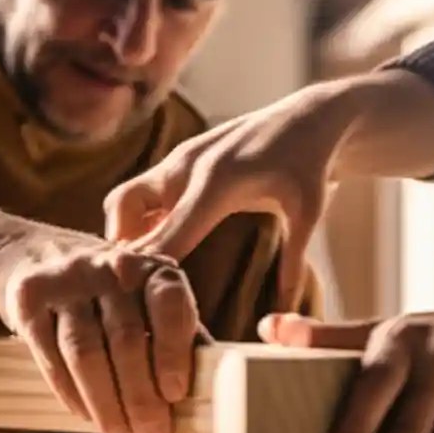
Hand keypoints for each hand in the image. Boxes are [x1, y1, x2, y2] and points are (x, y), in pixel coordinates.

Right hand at [0, 227, 199, 432]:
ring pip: (85, 350)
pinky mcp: (28, 298)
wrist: (34, 256)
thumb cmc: (110, 296)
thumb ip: (179, 339)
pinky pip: (50, 354)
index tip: (176, 395)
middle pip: (126, 337)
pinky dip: (70, 392)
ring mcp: (66, 280)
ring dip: (105, 402)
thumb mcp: (148, 303)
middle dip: (141, 395)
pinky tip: (86, 415)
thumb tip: (212, 390)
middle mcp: (109, 267)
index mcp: (150, 268)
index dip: (173, 351)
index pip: (168, 303)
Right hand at [104, 71, 433, 308]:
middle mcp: (189, 165)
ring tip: (141, 271)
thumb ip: (292, 264)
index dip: (146, 270)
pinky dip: (138, 219)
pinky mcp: (182, 159)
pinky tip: (154, 247)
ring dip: (125, 232)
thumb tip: (283, 316)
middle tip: (133, 287)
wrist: (312, 116)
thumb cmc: (312, 165)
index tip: (134, 303)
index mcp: (218, 182)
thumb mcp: (308, 214)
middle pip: (125, 208)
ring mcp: (181, 158)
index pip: (166, 235)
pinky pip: (143, 191)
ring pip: (126, 198)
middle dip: (121, 248)